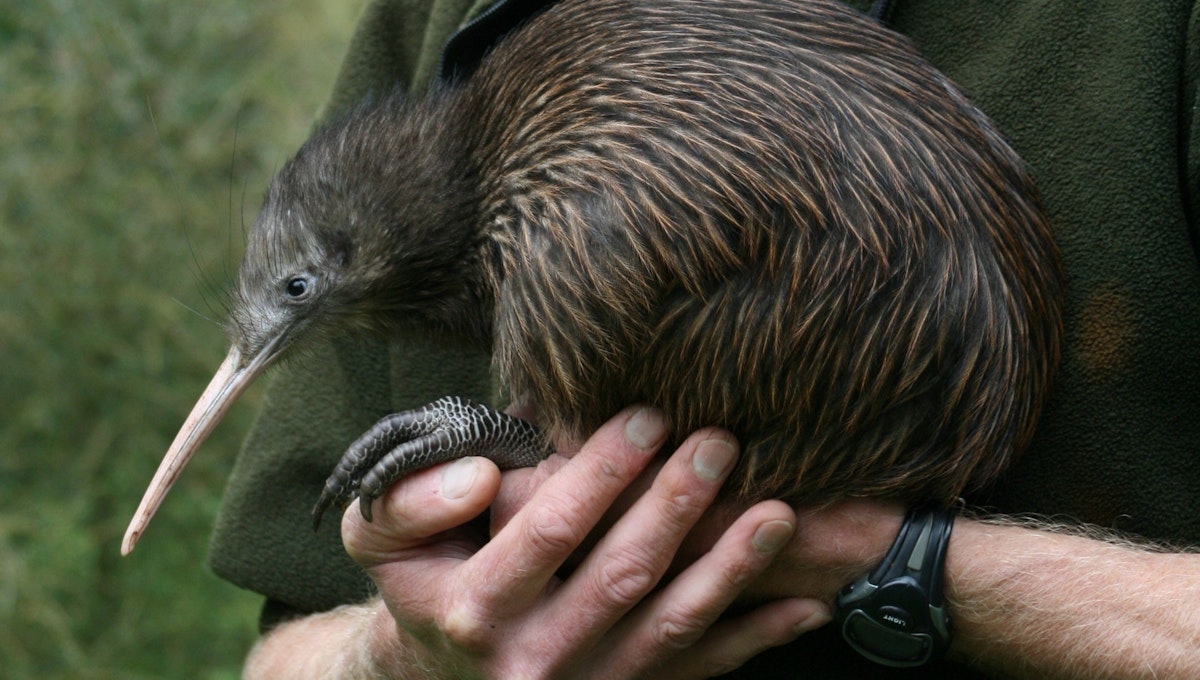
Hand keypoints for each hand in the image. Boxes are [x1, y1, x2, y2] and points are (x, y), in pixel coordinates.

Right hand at [341, 406, 831, 678]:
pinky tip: (806, 605)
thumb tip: (482, 474)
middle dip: (676, 505)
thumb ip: (409, 500)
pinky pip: (698, 671)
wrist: (436, 673)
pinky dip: (756, 640)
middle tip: (720, 440)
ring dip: (731, 569)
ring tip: (778, 512)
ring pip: (672, 628)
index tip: (645, 415)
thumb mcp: (377, 536)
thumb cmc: (420, 580)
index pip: (549, 532)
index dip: (602, 473)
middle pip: (622, 577)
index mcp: (475, 608)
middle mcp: (536, 658)